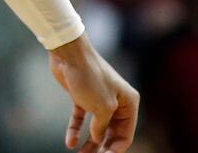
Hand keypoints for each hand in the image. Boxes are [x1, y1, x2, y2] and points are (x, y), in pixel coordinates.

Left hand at [49, 34, 139, 151]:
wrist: (68, 54)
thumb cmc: (90, 77)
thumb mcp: (102, 107)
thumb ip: (102, 127)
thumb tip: (97, 138)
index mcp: (129, 103)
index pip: (126, 134)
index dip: (116, 149)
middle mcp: (117, 102)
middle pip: (111, 132)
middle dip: (103, 148)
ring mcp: (98, 99)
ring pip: (95, 127)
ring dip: (89, 143)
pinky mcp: (81, 96)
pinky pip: (80, 118)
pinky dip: (75, 129)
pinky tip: (70, 142)